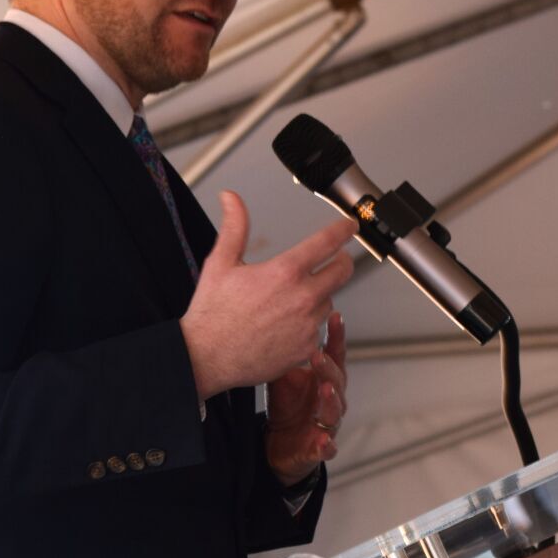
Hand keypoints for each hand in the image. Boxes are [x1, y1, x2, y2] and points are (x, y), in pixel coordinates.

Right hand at [181, 192, 356, 398]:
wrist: (206, 358)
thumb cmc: (212, 313)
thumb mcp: (221, 263)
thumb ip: (234, 227)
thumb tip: (231, 199)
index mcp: (285, 272)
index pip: (327, 243)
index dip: (343, 230)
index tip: (350, 226)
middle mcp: (303, 297)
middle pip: (343, 271)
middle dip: (341, 261)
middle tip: (335, 259)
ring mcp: (308, 324)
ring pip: (328, 301)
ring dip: (319, 295)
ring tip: (290, 299)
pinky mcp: (307, 347)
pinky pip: (318, 328)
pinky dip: (307, 323)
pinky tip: (285, 323)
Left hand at [265, 311, 347, 485]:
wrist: (282, 444)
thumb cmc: (288, 407)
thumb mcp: (283, 378)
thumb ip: (283, 357)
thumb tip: (272, 324)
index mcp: (325, 379)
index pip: (335, 354)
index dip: (337, 336)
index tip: (335, 316)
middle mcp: (333, 399)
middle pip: (337, 380)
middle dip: (328, 368)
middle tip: (317, 355)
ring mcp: (328, 423)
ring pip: (334, 410)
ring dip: (331, 400)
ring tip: (325, 389)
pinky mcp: (320, 448)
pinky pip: (327, 447)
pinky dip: (326, 445)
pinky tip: (323, 440)